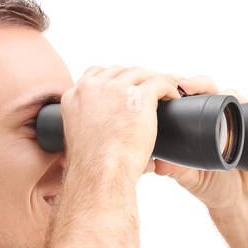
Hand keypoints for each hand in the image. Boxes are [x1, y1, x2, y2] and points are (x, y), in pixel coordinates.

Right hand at [60, 66, 181, 184]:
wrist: (100, 174)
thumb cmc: (92, 167)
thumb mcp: (81, 138)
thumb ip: (90, 123)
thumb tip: (108, 127)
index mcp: (74, 96)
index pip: (95, 75)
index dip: (113, 82)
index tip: (125, 91)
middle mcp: (92, 87)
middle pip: (119, 72)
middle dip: (135, 80)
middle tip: (148, 90)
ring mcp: (115, 89)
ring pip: (140, 73)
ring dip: (153, 80)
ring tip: (165, 91)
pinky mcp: (138, 96)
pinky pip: (158, 82)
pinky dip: (168, 87)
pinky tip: (172, 97)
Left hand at [150, 74, 247, 211]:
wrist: (243, 200)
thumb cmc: (214, 187)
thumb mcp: (192, 179)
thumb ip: (176, 171)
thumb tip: (158, 165)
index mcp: (196, 125)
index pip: (185, 100)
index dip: (176, 90)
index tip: (165, 89)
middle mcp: (216, 117)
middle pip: (207, 90)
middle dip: (197, 83)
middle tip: (184, 86)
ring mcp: (236, 119)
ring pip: (229, 94)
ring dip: (220, 90)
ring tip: (211, 93)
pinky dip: (244, 103)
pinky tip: (238, 105)